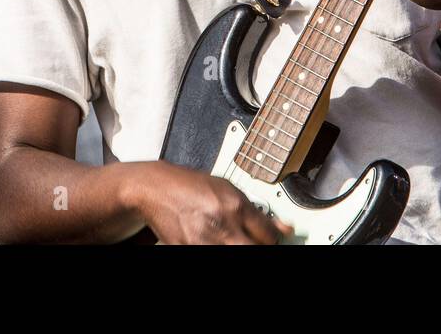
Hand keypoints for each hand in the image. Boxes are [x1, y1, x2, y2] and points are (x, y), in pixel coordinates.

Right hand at [128, 161, 293, 243]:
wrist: (157, 189)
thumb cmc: (190, 186)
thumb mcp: (227, 189)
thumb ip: (255, 209)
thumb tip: (283, 226)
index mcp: (235, 205)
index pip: (269, 235)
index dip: (275, 238)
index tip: (274, 237)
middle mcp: (223, 224)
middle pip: (257, 249)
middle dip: (260, 246)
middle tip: (258, 241)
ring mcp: (206, 241)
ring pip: (238, 252)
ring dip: (240, 246)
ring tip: (235, 239)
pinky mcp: (190, 250)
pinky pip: (214, 254)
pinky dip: (221, 247)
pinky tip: (217, 240)